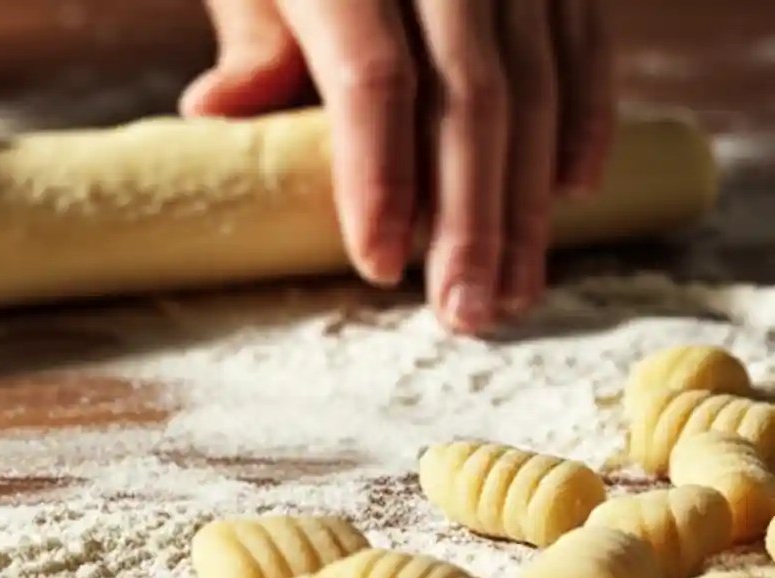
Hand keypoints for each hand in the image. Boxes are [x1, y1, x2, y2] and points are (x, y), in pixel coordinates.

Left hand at [182, 0, 613, 333]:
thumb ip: (252, 43)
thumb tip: (215, 112)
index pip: (372, 78)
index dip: (378, 177)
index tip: (378, 266)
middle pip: (470, 98)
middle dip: (472, 217)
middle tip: (467, 311)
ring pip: (535, 85)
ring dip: (528, 199)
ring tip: (515, 289)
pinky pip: (584, 44)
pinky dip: (582, 119)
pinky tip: (572, 194)